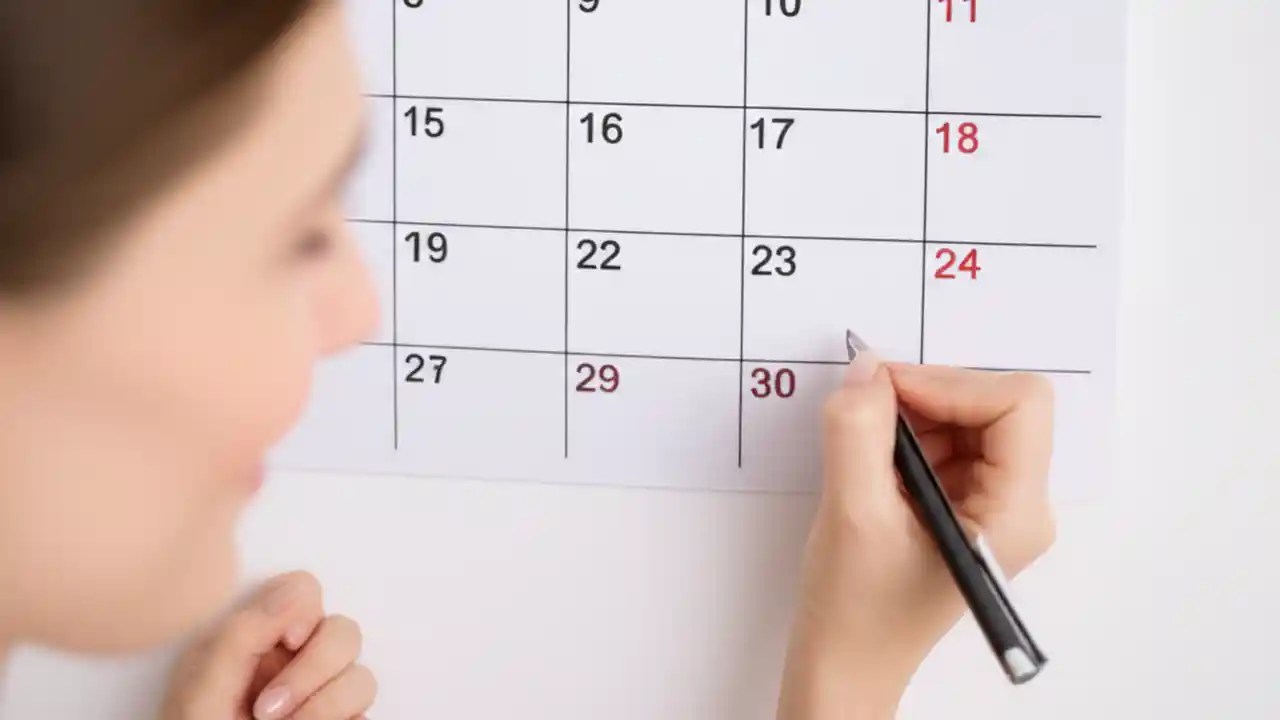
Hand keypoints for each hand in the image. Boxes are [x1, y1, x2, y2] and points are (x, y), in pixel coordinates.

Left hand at [161, 571, 376, 719]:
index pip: (305, 592)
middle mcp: (292, 666)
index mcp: (256, 642)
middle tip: (269, 711)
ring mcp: (318, 701)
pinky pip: (366, 716)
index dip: (304, 611)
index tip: (283, 642)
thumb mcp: (203, 690)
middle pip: (344, 632)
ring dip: (325, 709)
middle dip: (314, 671)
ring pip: (362, 678)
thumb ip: (243, 635)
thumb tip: (299, 592)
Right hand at [777, 355, 1055, 719]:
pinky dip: (905, 435)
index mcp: (1015, 514)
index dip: (951, 383)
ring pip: (966, 415)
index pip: (1017, 405)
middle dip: (926, 397)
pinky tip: (872, 469)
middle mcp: (1019, 504)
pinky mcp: (964, 502)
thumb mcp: (852, 514)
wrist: (845, 664)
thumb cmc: (857, 611)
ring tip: (865, 456)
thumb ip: (858, 432)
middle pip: (994, 404)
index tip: (886, 390)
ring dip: (911, 417)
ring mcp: (993, 503)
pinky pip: (946, 438)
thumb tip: (867, 368)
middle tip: (865, 413)